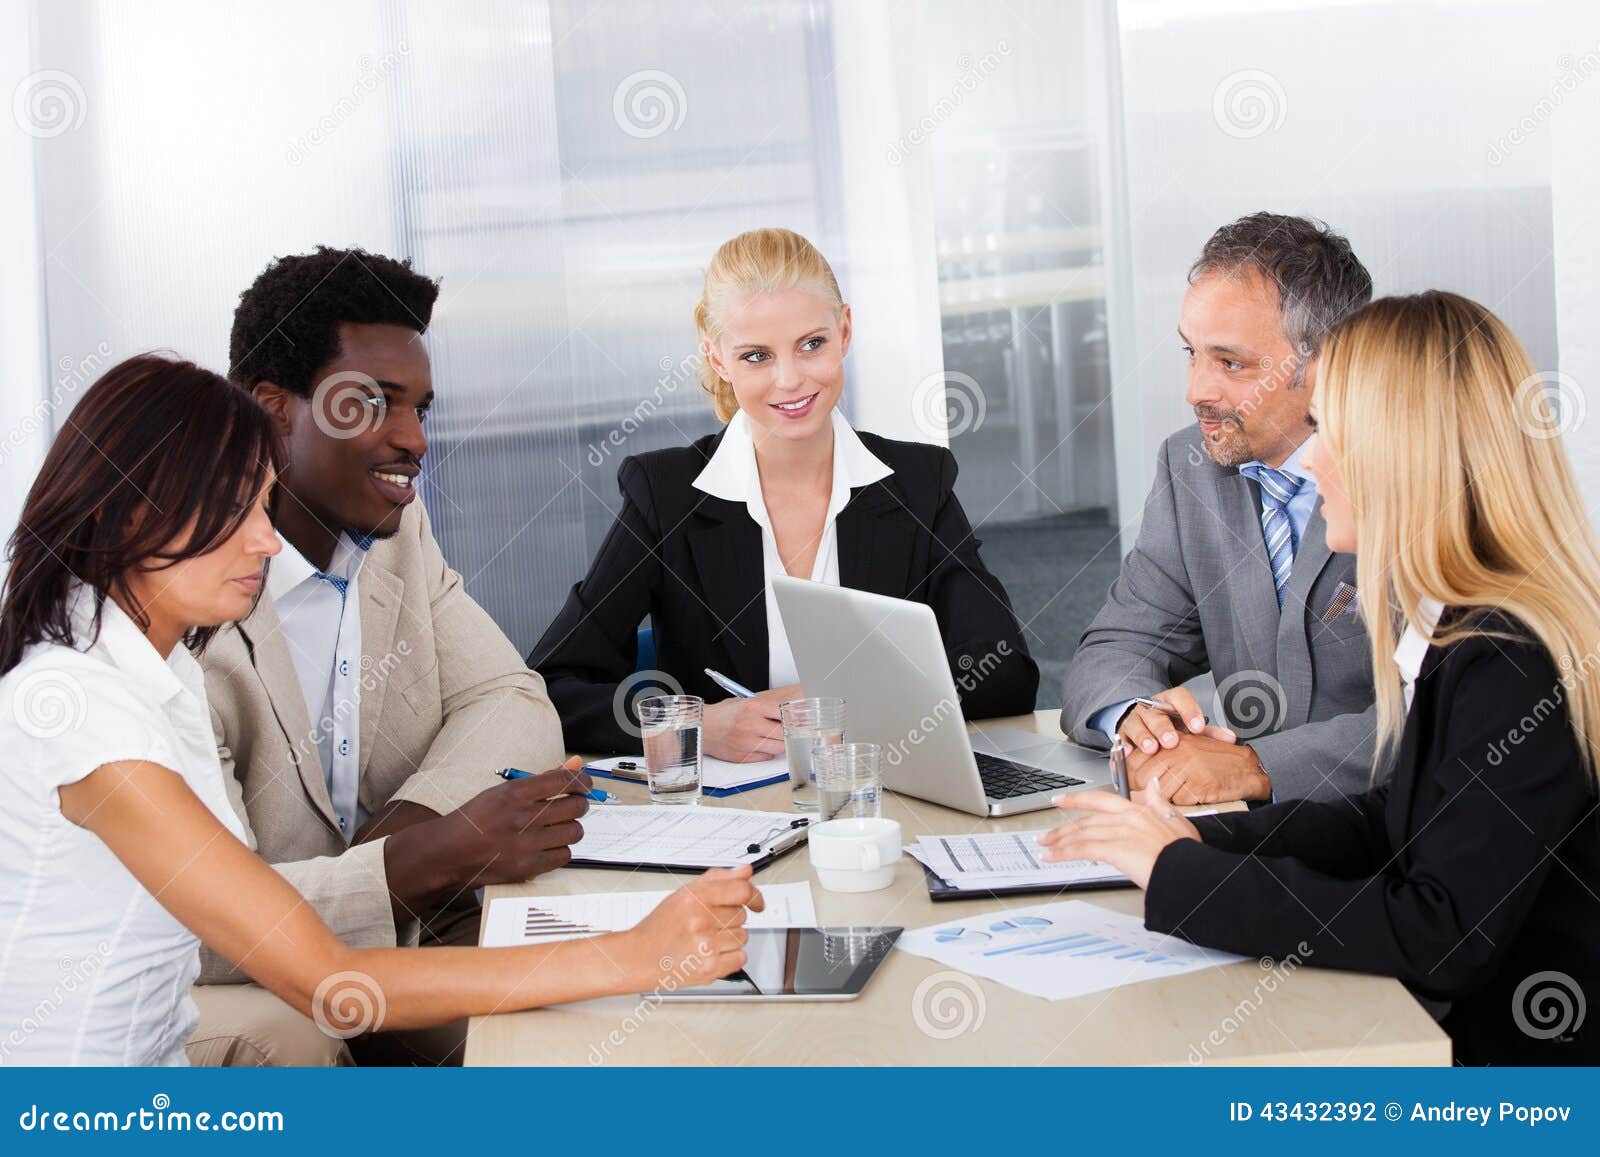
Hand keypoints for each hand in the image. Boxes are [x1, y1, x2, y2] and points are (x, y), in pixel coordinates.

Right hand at [384, 757, 591, 908]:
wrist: (448, 852)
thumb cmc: (476, 819)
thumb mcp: (504, 791)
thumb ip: (542, 779)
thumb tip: (576, 764)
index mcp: (514, 793)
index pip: (565, 781)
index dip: (583, 782)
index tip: (585, 786)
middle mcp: (521, 817)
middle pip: (575, 807)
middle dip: (579, 805)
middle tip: (572, 807)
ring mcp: (525, 844)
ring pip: (574, 832)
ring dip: (571, 829)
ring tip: (557, 828)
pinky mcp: (527, 868)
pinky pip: (564, 856)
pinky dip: (561, 850)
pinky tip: (548, 846)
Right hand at [622, 865, 765, 989]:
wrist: (638, 958)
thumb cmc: (659, 928)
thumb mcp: (683, 893)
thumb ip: (718, 879)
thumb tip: (745, 871)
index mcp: (695, 898)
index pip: (742, 891)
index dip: (755, 895)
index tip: (756, 902)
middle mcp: (700, 920)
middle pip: (742, 915)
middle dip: (729, 919)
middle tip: (707, 924)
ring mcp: (706, 946)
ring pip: (743, 937)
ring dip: (729, 939)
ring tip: (706, 940)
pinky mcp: (710, 968)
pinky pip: (741, 958)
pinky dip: (730, 958)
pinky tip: (710, 954)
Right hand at [702, 684, 800, 760]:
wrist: (701, 728)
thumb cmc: (722, 715)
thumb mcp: (743, 702)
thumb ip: (765, 708)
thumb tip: (789, 713)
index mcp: (752, 707)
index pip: (784, 712)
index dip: (794, 717)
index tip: (799, 719)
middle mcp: (751, 724)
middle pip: (785, 732)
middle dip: (790, 732)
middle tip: (792, 731)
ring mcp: (747, 742)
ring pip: (779, 747)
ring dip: (782, 744)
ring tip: (777, 739)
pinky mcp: (743, 756)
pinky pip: (767, 756)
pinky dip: (769, 752)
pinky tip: (763, 745)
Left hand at [1036, 776, 1200, 888]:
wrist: (1191, 871)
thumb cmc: (1186, 852)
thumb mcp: (1178, 820)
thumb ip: (1160, 802)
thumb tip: (1153, 785)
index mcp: (1138, 810)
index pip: (1101, 800)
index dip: (1078, 799)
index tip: (1061, 799)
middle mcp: (1125, 818)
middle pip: (1086, 820)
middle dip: (1063, 828)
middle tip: (1047, 834)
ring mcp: (1119, 832)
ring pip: (1081, 834)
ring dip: (1059, 841)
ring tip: (1045, 847)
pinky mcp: (1114, 849)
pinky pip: (1082, 849)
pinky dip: (1063, 852)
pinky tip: (1052, 857)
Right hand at [1116, 686, 1234, 755]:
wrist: (1144, 723)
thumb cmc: (1171, 725)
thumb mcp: (1189, 726)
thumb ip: (1208, 733)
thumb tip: (1230, 739)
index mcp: (1170, 702)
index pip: (1179, 697)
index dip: (1189, 710)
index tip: (1198, 727)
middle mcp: (1151, 707)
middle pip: (1156, 713)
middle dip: (1164, 728)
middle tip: (1172, 742)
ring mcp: (1135, 719)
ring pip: (1137, 723)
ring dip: (1144, 736)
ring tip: (1152, 748)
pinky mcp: (1122, 732)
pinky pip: (1122, 737)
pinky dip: (1125, 745)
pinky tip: (1130, 753)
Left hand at [1127, 733, 1270, 803]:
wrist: (1248, 769)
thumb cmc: (1218, 761)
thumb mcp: (1187, 750)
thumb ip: (1162, 757)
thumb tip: (1133, 771)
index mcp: (1173, 740)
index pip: (1137, 758)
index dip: (1130, 774)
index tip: (1129, 783)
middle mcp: (1178, 751)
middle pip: (1144, 775)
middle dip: (1142, 790)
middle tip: (1146, 798)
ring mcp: (1188, 767)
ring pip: (1159, 789)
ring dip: (1162, 798)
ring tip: (1172, 798)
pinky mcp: (1198, 783)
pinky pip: (1178, 800)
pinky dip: (1180, 804)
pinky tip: (1188, 800)